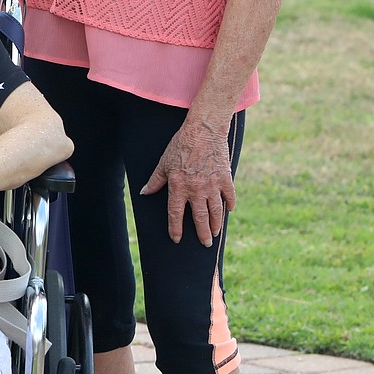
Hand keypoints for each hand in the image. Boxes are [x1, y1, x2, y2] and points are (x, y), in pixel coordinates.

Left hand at [142, 120, 235, 245]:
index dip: (175, 228)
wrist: (204, 129)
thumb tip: (144, 192)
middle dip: (202, 233)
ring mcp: (213, 185)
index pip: (175, 214)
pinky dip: (230, 204)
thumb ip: (156, 180)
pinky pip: (229, 196)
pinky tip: (229, 211)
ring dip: (216, 224)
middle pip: (199, 218)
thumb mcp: (164, 162)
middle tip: (205, 243)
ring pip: (215, 211)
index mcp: (179, 186)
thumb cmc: (181, 144)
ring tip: (216, 233)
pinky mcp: (225, 178)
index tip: (177, 239)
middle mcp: (196, 189)